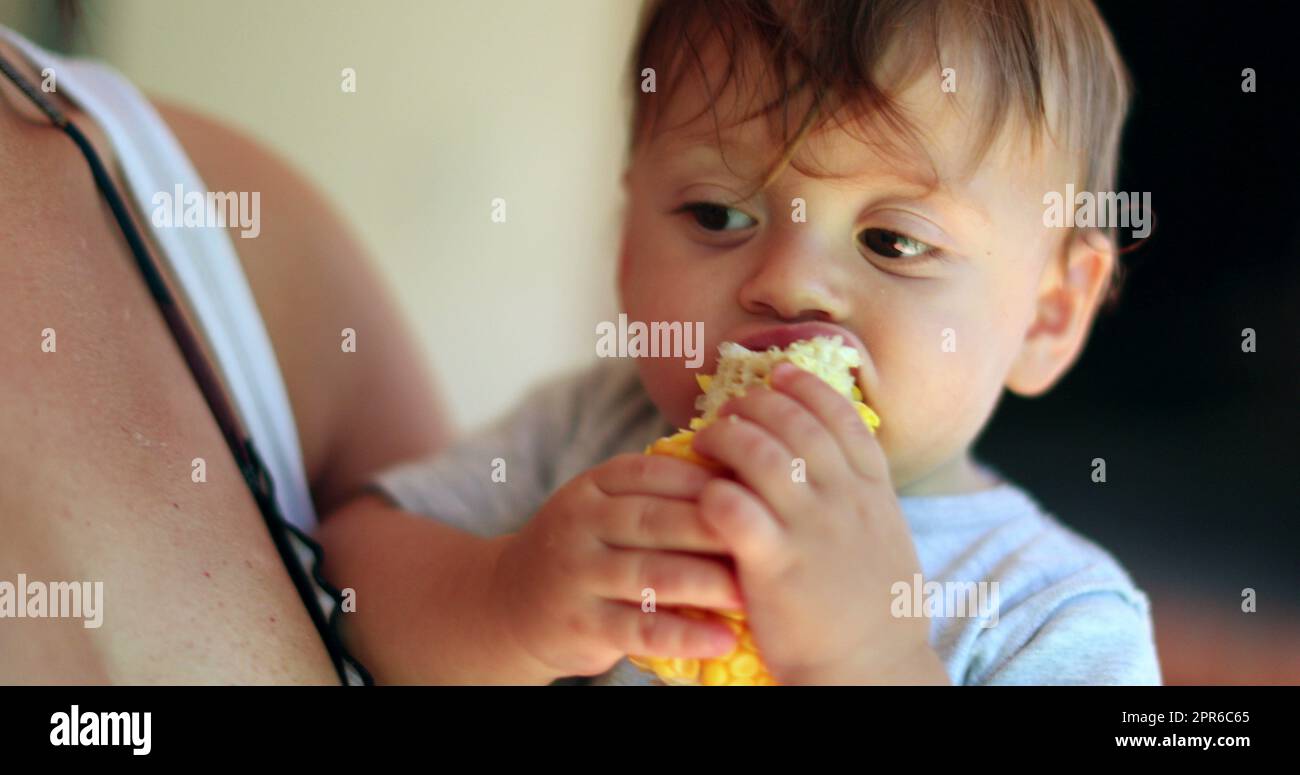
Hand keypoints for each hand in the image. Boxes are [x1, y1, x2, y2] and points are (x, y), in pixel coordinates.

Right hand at [489, 453, 741, 678]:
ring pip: (650, 574)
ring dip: (706, 583)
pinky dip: (685, 635)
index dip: (707, 481)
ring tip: (752, 592)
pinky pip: (639, 630)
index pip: (655, 474)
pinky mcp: (579, 624)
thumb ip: (658, 494)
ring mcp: (576, 574)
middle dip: (716, 530)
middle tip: (770, 539)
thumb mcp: (605, 508)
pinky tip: (723, 639)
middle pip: (656, 521)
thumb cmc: (585, 551)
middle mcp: (581, 524)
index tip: (757, 491)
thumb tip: (744, 478)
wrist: (507, 604)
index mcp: (594, 486)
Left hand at [691, 362, 946, 683]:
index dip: (806, 386)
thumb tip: (835, 459)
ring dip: (726, 437)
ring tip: (705, 442)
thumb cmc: (871, 611)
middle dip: (756, 404)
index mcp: (874, 491)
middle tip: (731, 409)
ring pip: (760, 451)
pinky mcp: (774, 564)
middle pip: (795, 422)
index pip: (842, 415)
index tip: (778, 373)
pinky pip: (731, 506)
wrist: (870, 670)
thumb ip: (860, 494)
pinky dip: (711, 491)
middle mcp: (845, 500)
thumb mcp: (884, 538)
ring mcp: (811, 529)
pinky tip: (700, 495)